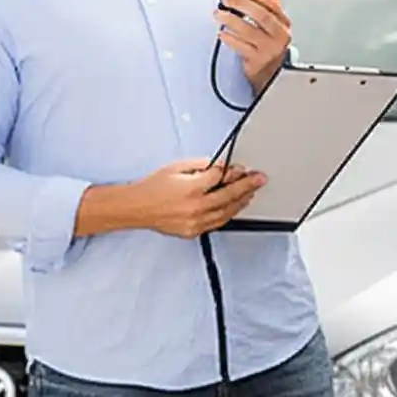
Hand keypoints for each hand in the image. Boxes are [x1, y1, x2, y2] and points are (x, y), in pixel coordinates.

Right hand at [128, 159, 265, 238]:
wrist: (137, 208)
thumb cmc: (153, 187)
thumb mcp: (176, 167)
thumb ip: (200, 166)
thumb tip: (220, 166)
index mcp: (191, 188)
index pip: (221, 177)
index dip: (233, 171)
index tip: (241, 168)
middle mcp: (195, 207)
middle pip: (229, 195)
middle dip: (247, 186)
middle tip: (259, 179)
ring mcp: (195, 222)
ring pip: (227, 212)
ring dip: (241, 201)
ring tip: (251, 193)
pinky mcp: (193, 231)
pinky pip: (217, 223)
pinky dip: (228, 214)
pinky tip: (234, 207)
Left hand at [214, 0, 290, 93]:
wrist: (268, 73)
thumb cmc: (269, 46)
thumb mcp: (273, 25)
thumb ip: (268, 5)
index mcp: (283, 25)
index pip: (273, 6)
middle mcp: (278, 37)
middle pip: (261, 16)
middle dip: (241, 3)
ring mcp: (268, 50)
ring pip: (248, 31)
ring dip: (230, 19)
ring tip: (218, 14)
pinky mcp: (256, 61)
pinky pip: (240, 46)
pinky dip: (229, 38)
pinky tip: (222, 33)